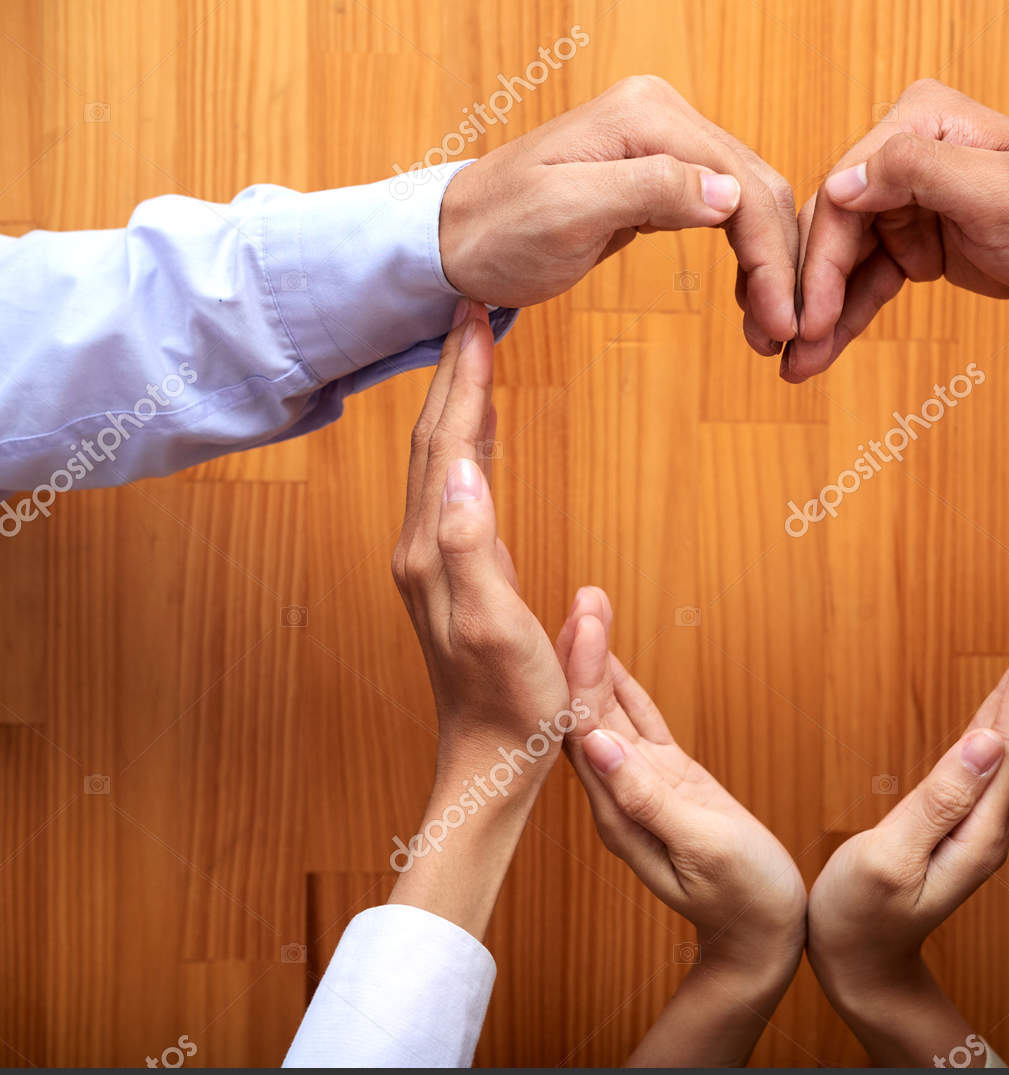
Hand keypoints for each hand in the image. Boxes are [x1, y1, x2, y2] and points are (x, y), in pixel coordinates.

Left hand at [387, 300, 570, 936]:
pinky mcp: (453, 571)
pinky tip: (480, 432)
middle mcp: (422, 546)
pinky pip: (454, 485)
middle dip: (452, 371)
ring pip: (439, 458)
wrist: (492, 758)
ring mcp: (434, 559)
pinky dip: (466, 440)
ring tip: (475, 351)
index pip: (445, 442)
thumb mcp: (501, 629)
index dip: (463, 378)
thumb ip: (476, 549)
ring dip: (456, 400)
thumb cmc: (512, 703)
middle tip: (473, 310)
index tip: (477, 317)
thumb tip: (464, 470)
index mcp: (434, 551)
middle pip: (433, 439)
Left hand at [439, 74, 798, 353]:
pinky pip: (725, 212)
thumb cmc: (496, 230)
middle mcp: (662, 116)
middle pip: (758, 188)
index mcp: (647, 115)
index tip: (781, 320)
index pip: (741, 183)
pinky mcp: (658, 176)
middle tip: (782, 333)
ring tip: (769, 327)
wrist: (454, 238)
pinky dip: (746, 256)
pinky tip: (748, 298)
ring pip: (750, 202)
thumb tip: (727, 194)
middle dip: (781, 263)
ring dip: (771, 264)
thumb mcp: (566, 212)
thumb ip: (648, 191)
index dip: (772, 256)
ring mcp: (662, 144)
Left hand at [555, 586, 805, 1064]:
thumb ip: (650, 797)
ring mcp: (641, 787)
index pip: (586, 731)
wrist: (764, 939)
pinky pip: (640, 724)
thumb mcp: (702, 849)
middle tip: (583, 595)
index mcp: (619, 812)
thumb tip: (599, 742)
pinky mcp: (668, 782)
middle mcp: (618, 796)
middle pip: (587, 714)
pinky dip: (624, 685)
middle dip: (580, 653)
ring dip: (598, 661)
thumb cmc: (744, 900)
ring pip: (610, 713)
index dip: (579, 675)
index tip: (580, 623)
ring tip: (590, 605)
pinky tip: (612, 655)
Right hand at [783, 79, 1008, 383]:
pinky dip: (848, 315)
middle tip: (783, 350)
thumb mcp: (997, 193)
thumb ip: (916, 174)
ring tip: (795, 366)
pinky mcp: (921, 239)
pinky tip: (822, 351)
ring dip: (821, 314)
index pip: (845, 192)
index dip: (819, 260)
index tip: (805, 318)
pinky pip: (871, 279)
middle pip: (836, 226)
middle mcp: (907, 151)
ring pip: (846, 259)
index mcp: (920, 121)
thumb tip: (838, 185)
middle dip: (810, 292)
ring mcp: (911, 197)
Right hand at [805, 617, 1008, 1065]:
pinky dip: (1004, 707)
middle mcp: (993, 818)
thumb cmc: (858, 918)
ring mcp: (982, 818)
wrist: (860, 967)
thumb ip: (937, 801)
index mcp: (980, 827)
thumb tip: (983, 740)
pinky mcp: (964, 816)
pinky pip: (992, 749)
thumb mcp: (890, 861)